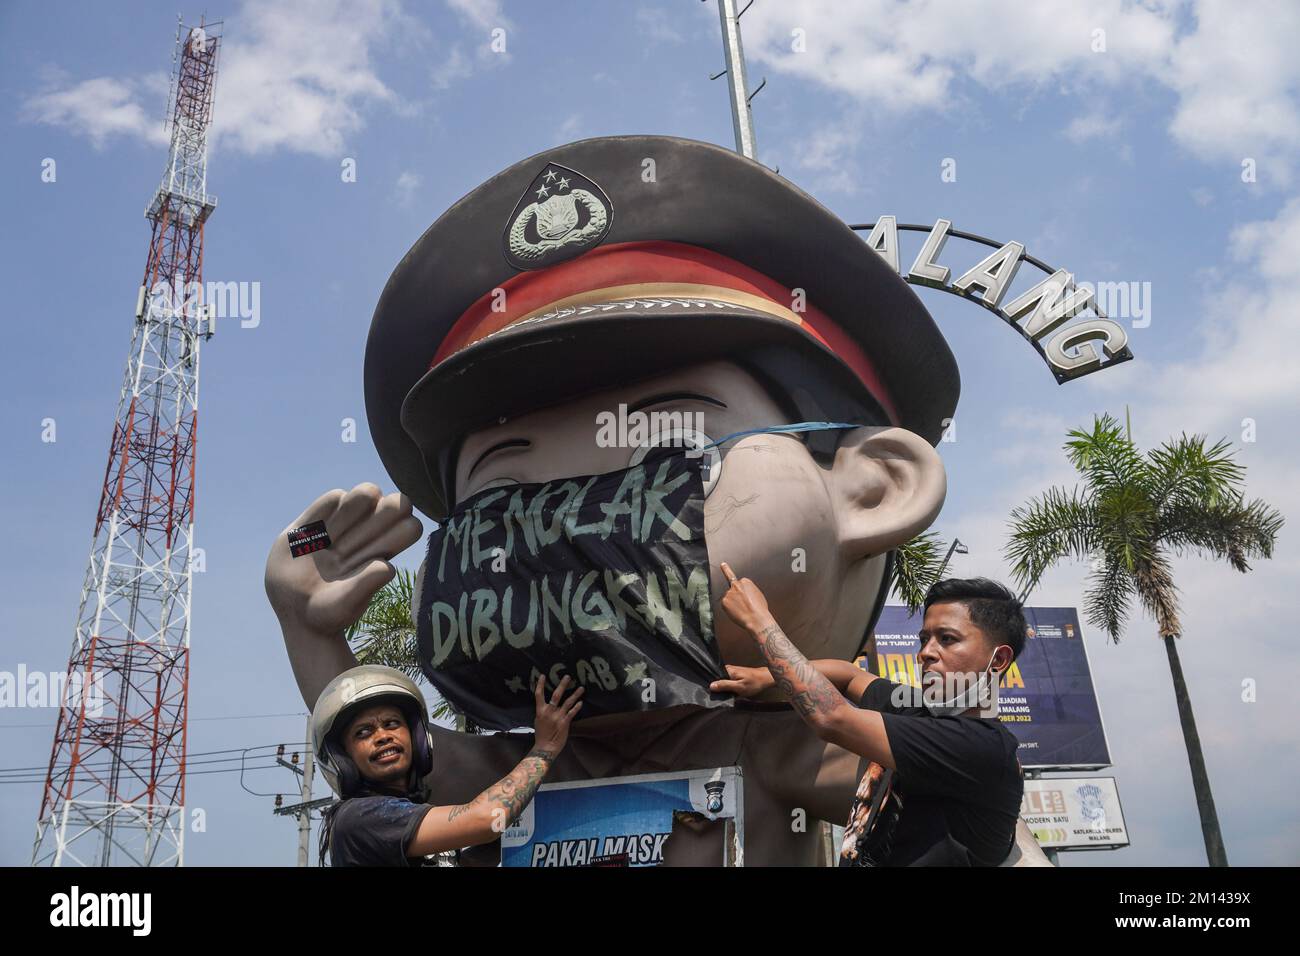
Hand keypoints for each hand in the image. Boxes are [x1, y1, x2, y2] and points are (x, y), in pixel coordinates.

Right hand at [264, 483, 422, 636]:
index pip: (406, 531)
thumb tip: (388, 567)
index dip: (406, 527)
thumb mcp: (344, 606)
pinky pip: (329, 500)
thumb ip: (364, 586)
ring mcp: (339, 529)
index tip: (405, 527)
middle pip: (388, 509)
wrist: (291, 612)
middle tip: (389, 510)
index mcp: (381, 554)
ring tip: (351, 519)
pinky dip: (331, 503)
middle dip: (389, 509)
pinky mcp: (314, 524)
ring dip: (359, 502)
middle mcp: (364, 538)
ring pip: (360, 498)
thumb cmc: (326, 614)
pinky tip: (321, 526)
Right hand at [532, 675, 583, 753]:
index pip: (539, 695)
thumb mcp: (538, 721)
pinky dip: (577, 706)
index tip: (543, 676)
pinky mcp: (565, 722)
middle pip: (556, 694)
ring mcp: (558, 716)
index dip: (540, 684)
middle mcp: (549, 711)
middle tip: (568, 676)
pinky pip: (572, 712)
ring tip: (581, 687)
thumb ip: (543, 713)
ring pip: (568, 702)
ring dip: (575, 694)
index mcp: (540, 711)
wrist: (545, 747)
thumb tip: (546, 706)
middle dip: (562, 684)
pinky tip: (581, 702)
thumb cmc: (541, 736)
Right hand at [709, 664, 774, 697]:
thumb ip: (725, 685)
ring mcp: (732, 671)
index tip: (710, 692)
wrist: (766, 679)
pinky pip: (727, 680)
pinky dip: (727, 686)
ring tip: (723, 694)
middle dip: (716, 686)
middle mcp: (728, 669)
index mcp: (728, 670)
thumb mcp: (739, 687)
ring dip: (722, 687)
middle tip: (717, 695)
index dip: (711, 684)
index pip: (713, 676)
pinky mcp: (735, 675)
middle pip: (717, 678)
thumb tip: (711, 685)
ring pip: (722, 680)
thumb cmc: (754, 683)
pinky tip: (729, 691)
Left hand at [719, 562, 774, 634]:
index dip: (741, 589)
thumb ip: (749, 590)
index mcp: (746, 582)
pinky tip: (736, 612)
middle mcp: (736, 585)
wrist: (756, 618)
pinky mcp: (724, 601)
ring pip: (728, 597)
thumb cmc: (759, 609)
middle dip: (733, 591)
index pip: (739, 581)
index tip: (725, 566)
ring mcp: (729, 593)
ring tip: (742, 610)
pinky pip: (725, 605)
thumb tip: (745, 593)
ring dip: (733, 603)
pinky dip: (729, 609)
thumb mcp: (758, 594)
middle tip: (723, 565)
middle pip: (732, 588)